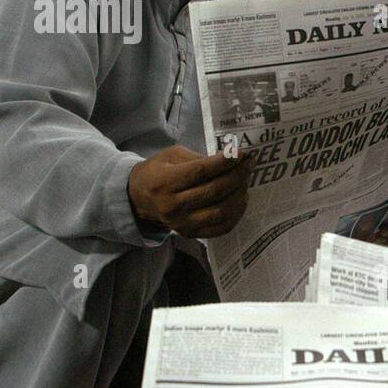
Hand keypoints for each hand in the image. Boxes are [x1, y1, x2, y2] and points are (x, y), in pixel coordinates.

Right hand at [128, 146, 251, 238]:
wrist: (139, 199)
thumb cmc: (158, 172)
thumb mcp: (171, 156)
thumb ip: (198, 158)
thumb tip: (230, 160)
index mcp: (165, 182)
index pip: (201, 172)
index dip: (225, 162)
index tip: (241, 153)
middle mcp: (172, 206)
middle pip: (214, 191)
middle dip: (237, 175)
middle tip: (248, 164)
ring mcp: (182, 224)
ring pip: (221, 211)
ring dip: (239, 194)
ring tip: (245, 180)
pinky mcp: (191, 234)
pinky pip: (222, 227)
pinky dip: (236, 213)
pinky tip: (241, 198)